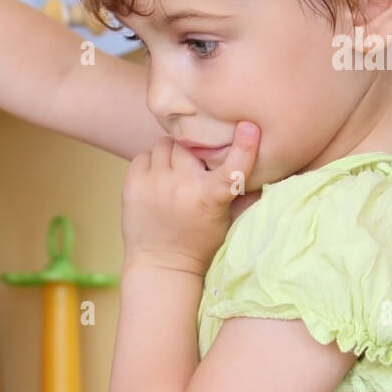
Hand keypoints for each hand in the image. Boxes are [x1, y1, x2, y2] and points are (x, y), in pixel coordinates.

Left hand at [121, 121, 260, 275]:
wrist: (162, 264)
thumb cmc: (200, 242)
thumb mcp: (227, 218)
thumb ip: (238, 190)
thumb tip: (259, 159)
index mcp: (210, 198)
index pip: (232, 168)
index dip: (244, 146)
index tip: (248, 127)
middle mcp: (181, 187)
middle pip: (191, 144)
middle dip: (194, 150)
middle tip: (194, 164)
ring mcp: (154, 184)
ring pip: (165, 145)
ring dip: (172, 153)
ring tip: (174, 171)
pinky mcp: (132, 185)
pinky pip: (144, 155)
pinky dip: (152, 162)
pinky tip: (157, 178)